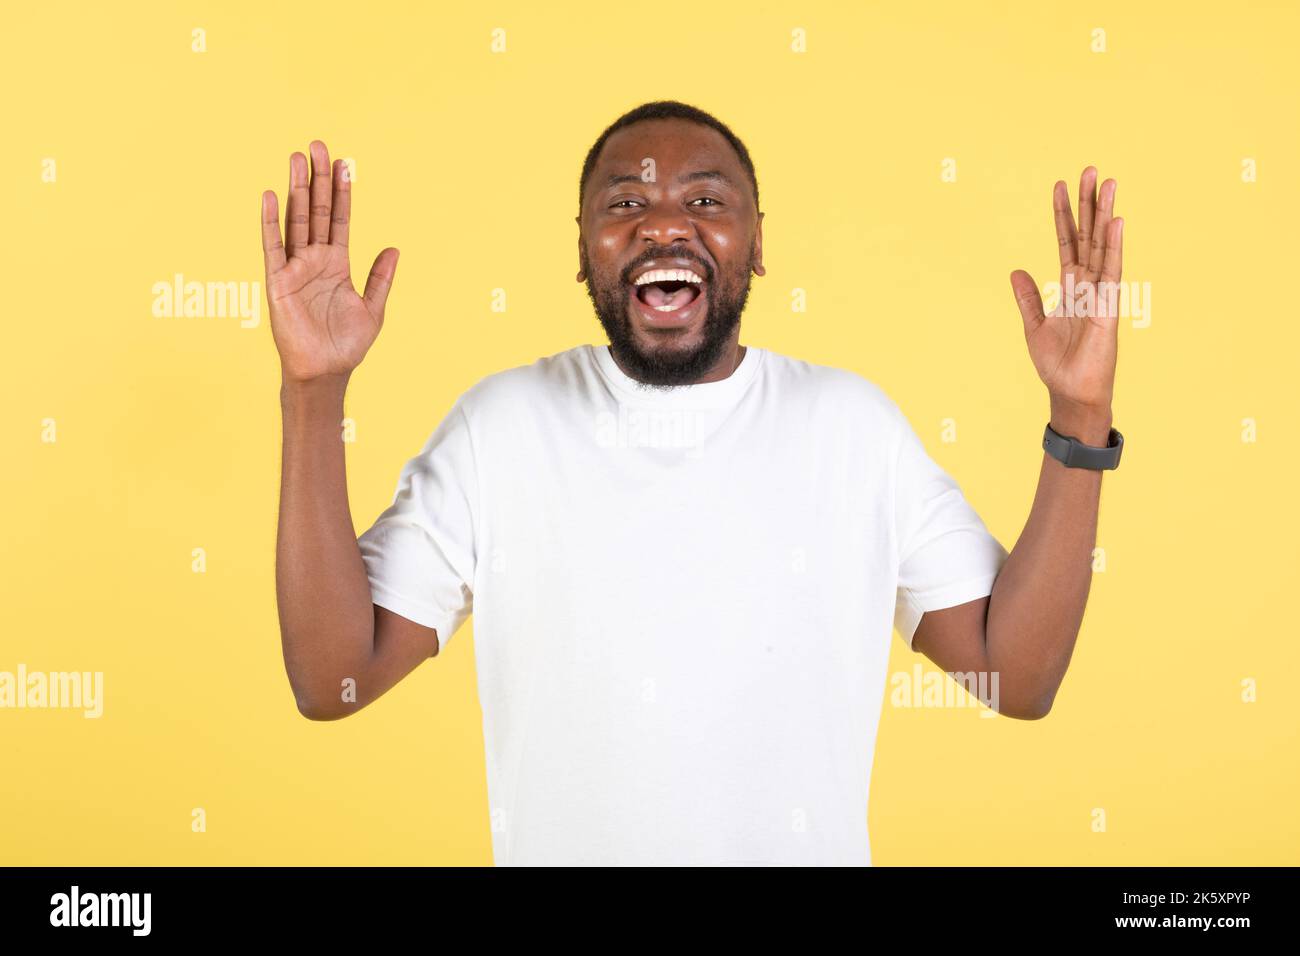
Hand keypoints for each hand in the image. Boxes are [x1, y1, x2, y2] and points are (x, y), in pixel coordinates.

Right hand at [260, 141, 398, 384]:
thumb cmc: (346, 344)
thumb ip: (381, 278)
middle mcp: (314, 260)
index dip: (342, 192)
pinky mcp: (278, 280)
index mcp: (337, 264)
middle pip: (316, 210)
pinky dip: (270, 221)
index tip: (345, 164)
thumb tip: (393, 247)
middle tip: (318, 145)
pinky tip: (271, 195)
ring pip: (296, 220)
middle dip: (318, 178)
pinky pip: (273, 245)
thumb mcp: (373, 308)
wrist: (325, 370)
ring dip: (297, 189)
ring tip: (298, 158)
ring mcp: (295, 267)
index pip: (340, 219)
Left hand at [1009, 166, 1122, 416]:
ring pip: (1104, 245)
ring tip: (1108, 182)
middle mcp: (1089, 284)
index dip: (1064, 215)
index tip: (1062, 185)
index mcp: (1071, 286)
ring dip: (1105, 213)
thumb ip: (1028, 297)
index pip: (1068, 242)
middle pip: (1089, 235)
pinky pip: (1113, 270)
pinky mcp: (1109, 306)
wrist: (1070, 392)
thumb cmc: (1057, 364)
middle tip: (1091, 169)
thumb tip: (1015, 270)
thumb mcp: (1034, 326)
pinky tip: (1116, 220)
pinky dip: (1115, 245)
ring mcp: (1101, 292)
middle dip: (1088, 203)